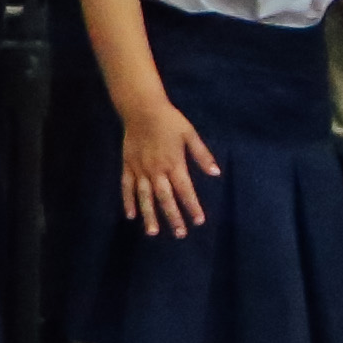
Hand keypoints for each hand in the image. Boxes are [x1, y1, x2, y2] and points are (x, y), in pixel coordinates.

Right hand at [120, 94, 220, 233]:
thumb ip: (202, 155)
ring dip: (149, 215)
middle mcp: (156, 170)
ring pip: (145, 197)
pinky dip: (128, 201)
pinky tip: (131, 215)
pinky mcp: (127, 166)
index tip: (199, 221)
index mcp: (174, 163)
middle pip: (165, 198)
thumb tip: (216, 173)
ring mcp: (140, 169)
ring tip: (153, 232)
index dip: (192, 206)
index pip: (185, 190)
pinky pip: (127, 187)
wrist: (141, 108)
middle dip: (173, 217)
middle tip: (179, 234)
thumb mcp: (190, 134)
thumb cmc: (169, 121)